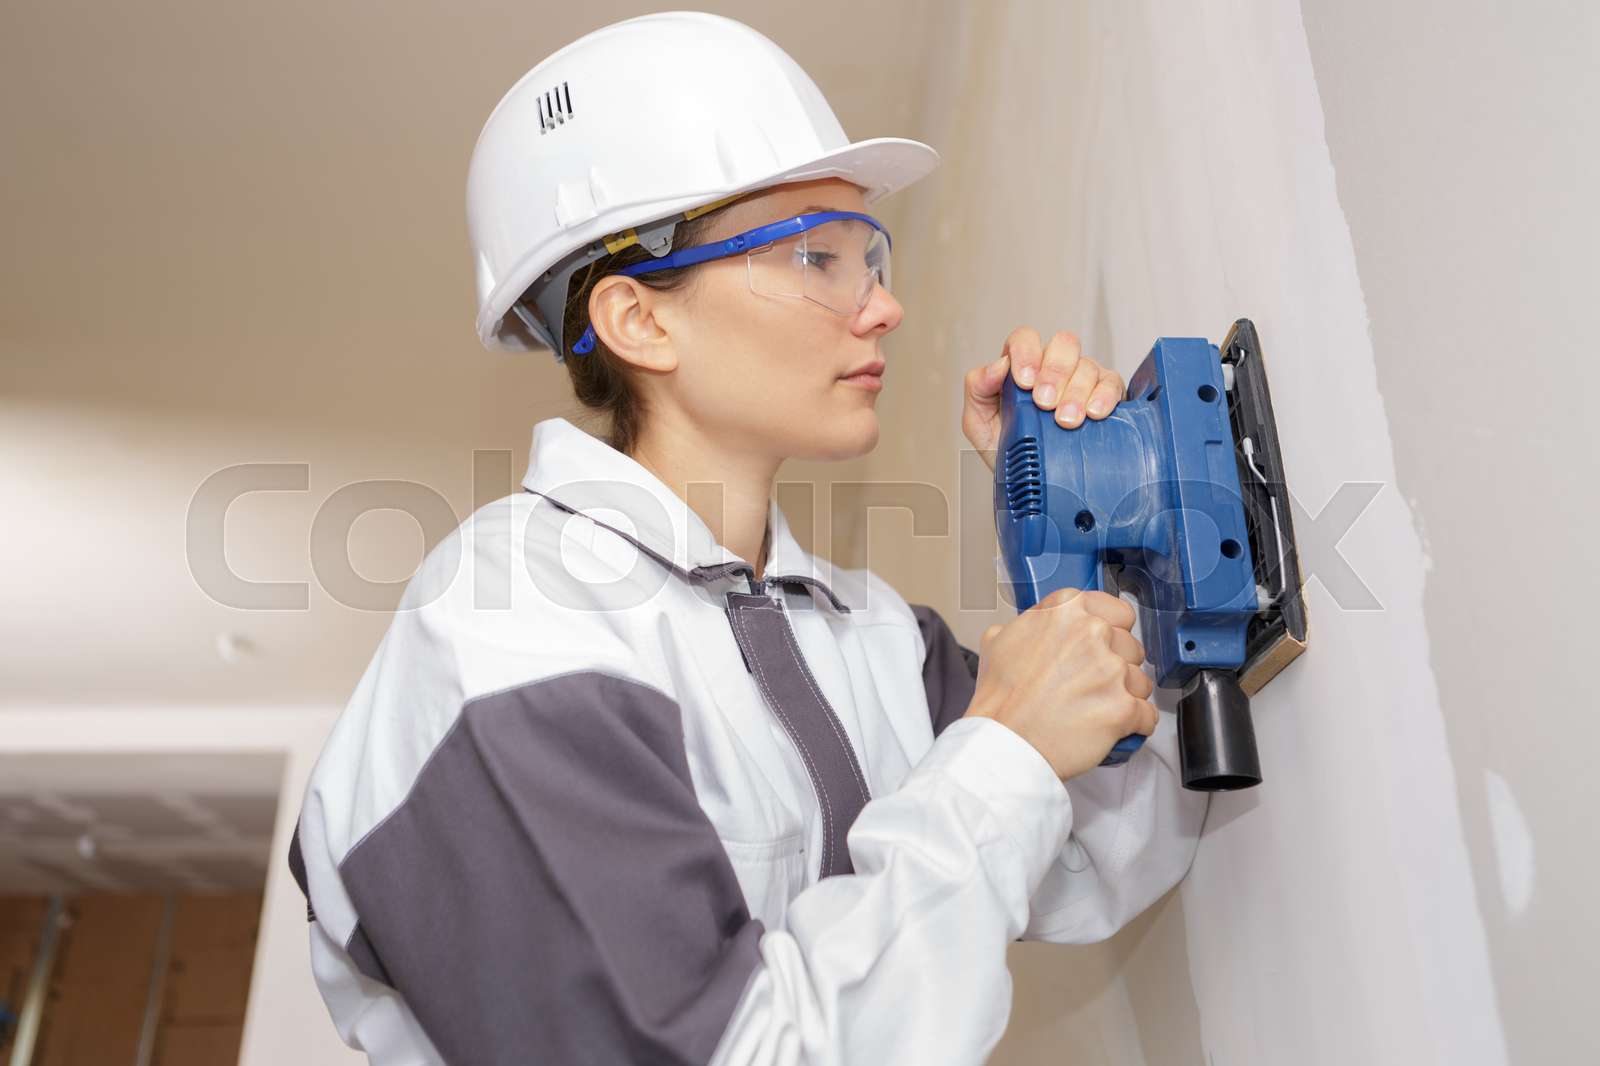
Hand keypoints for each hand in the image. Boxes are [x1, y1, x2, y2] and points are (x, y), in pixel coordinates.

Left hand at [963, 328, 1127, 471]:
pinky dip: (1104, 397)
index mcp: (1022, 365)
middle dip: (1055, 373)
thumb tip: (997, 366)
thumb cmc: (1005, 446)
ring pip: (1087, 365)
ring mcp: (1082, 378)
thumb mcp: (978, 423)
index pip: (1025, 339)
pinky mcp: (1106, 394)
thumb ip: (978, 389)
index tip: (1024, 382)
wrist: (1031, 485)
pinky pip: (1111, 384)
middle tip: (1045, 403)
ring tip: (1067, 420)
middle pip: (1063, 344)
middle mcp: (1054, 366)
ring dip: (1076, 392)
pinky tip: (1094, 413)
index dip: (1026, 353)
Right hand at [963, 586, 1157, 781]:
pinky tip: (1110, 728)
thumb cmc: (999, 700)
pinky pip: (1147, 714)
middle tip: (1090, 686)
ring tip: (1095, 709)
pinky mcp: (1124, 707)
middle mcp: (1093, 633)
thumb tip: (1039, 622)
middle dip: (1117, 667)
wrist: (1003, 742)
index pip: (1118, 611)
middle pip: (1131, 647)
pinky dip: (1134, 725)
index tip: (1103, 648)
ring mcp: (1111, 670)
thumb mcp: (998, 639)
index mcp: (1067, 611)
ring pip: (1140, 681)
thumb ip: (1030, 622)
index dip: (1112, 633)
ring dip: (1124, 696)